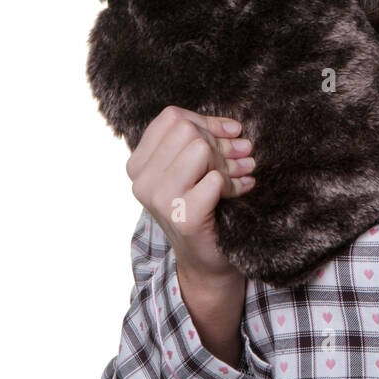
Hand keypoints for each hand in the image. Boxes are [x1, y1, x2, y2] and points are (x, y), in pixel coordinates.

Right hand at [126, 104, 255, 281]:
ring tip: (240, 174)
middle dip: (219, 143)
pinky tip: (239, 191)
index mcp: (138, 164)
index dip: (206, 121)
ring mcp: (159, 199)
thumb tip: (234, 129)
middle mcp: (142, 181)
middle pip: (188, 131)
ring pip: (200, 150)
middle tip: (238, 158)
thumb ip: (201, 141)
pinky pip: (214, 179)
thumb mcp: (192, 168)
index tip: (229, 133)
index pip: (172, 117)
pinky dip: (233, 183)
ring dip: (227, 162)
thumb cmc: (200, 207)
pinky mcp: (182, 216)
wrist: (205, 260)